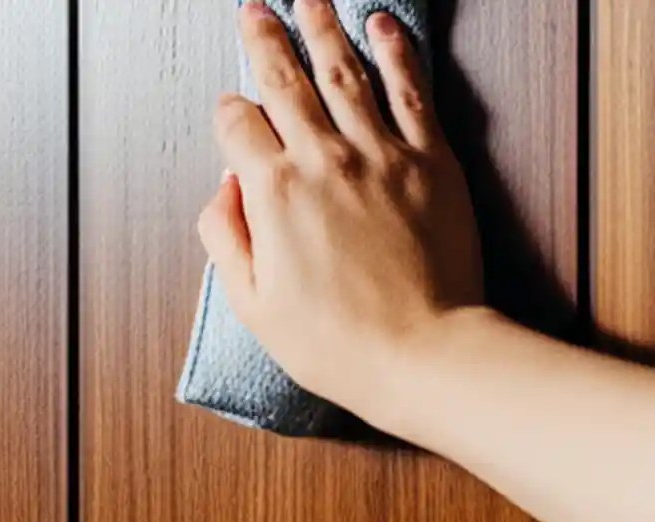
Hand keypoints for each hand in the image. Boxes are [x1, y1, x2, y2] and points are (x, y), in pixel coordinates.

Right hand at [197, 0, 481, 419]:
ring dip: (323, 29)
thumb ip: (225, 237)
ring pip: (344, 71)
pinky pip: (410, 90)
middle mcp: (323, 158)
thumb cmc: (334, 342)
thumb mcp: (251, 304)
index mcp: (272, 193)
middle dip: (265, 39)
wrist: (423, 354)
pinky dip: (396, 51)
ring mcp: (381, 154)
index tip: (231, 113)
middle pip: (285, 79)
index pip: (237, 124)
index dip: (228, 113)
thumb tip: (224, 186)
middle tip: (255, 9)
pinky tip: (383, 24)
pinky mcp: (430, 160)